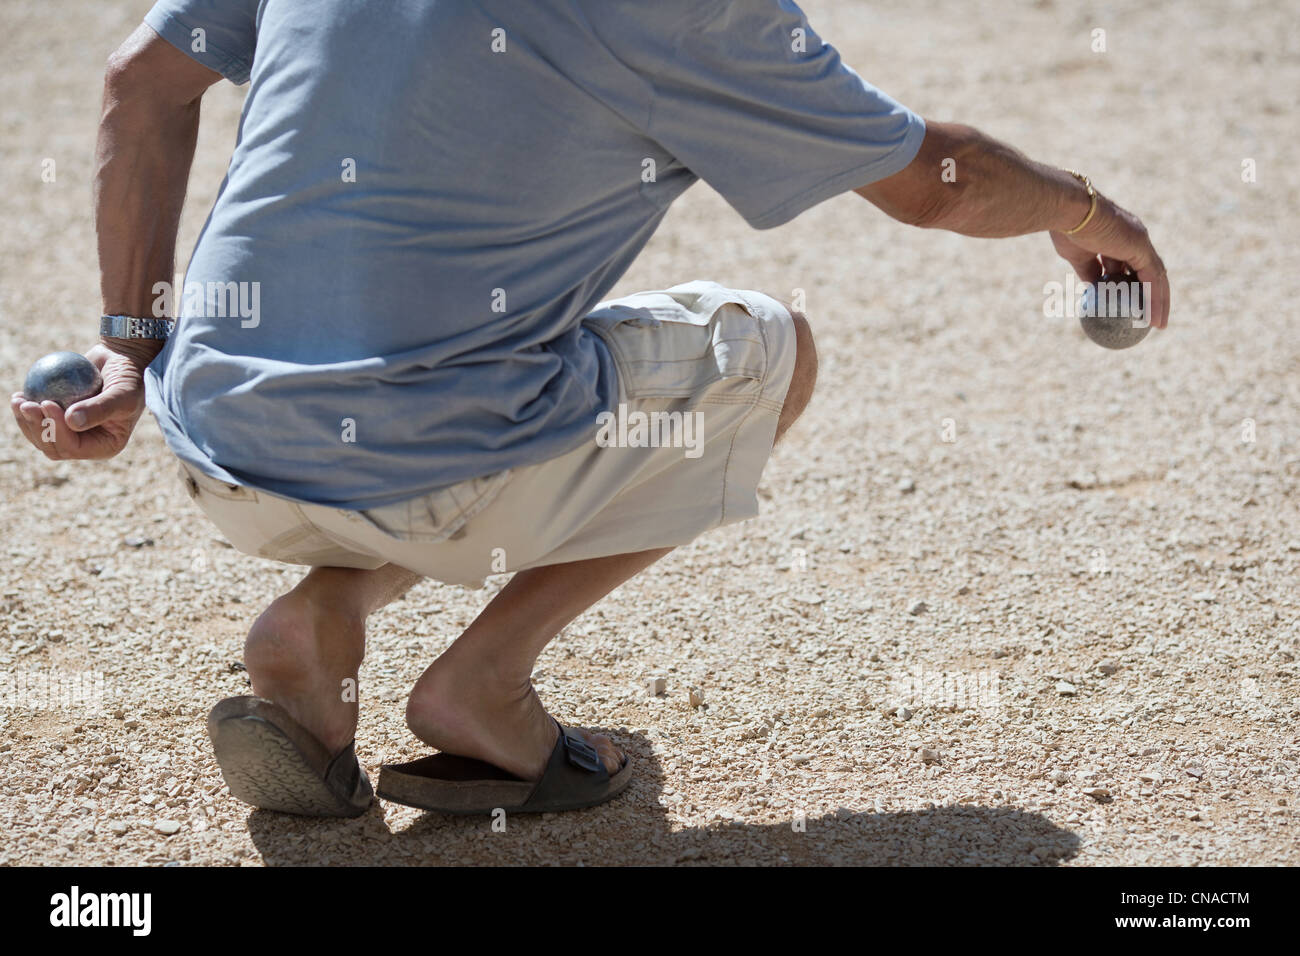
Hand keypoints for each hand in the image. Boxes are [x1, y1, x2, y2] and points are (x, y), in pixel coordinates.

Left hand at [10, 343, 149, 459]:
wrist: (122, 360)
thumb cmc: (130, 376)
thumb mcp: (123, 392)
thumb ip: (100, 408)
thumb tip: (71, 421)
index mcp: (105, 445)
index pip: (74, 448)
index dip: (56, 430)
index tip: (48, 403)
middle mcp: (88, 442)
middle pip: (53, 446)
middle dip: (36, 427)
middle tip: (26, 404)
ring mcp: (73, 431)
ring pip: (41, 436)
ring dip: (25, 420)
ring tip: (18, 400)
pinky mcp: (61, 416)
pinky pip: (38, 419)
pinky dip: (26, 410)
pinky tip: (18, 396)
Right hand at [1051, 196, 1169, 328]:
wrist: (1068, 210)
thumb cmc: (1065, 229)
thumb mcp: (1077, 256)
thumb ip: (1088, 271)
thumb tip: (1093, 290)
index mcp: (1119, 237)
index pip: (1131, 264)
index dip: (1132, 284)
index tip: (1129, 303)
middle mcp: (1134, 237)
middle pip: (1149, 271)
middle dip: (1151, 294)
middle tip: (1148, 315)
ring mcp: (1140, 241)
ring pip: (1156, 276)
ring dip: (1159, 301)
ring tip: (1157, 324)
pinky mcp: (1141, 247)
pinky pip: (1153, 279)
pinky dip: (1155, 299)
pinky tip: (1152, 319)